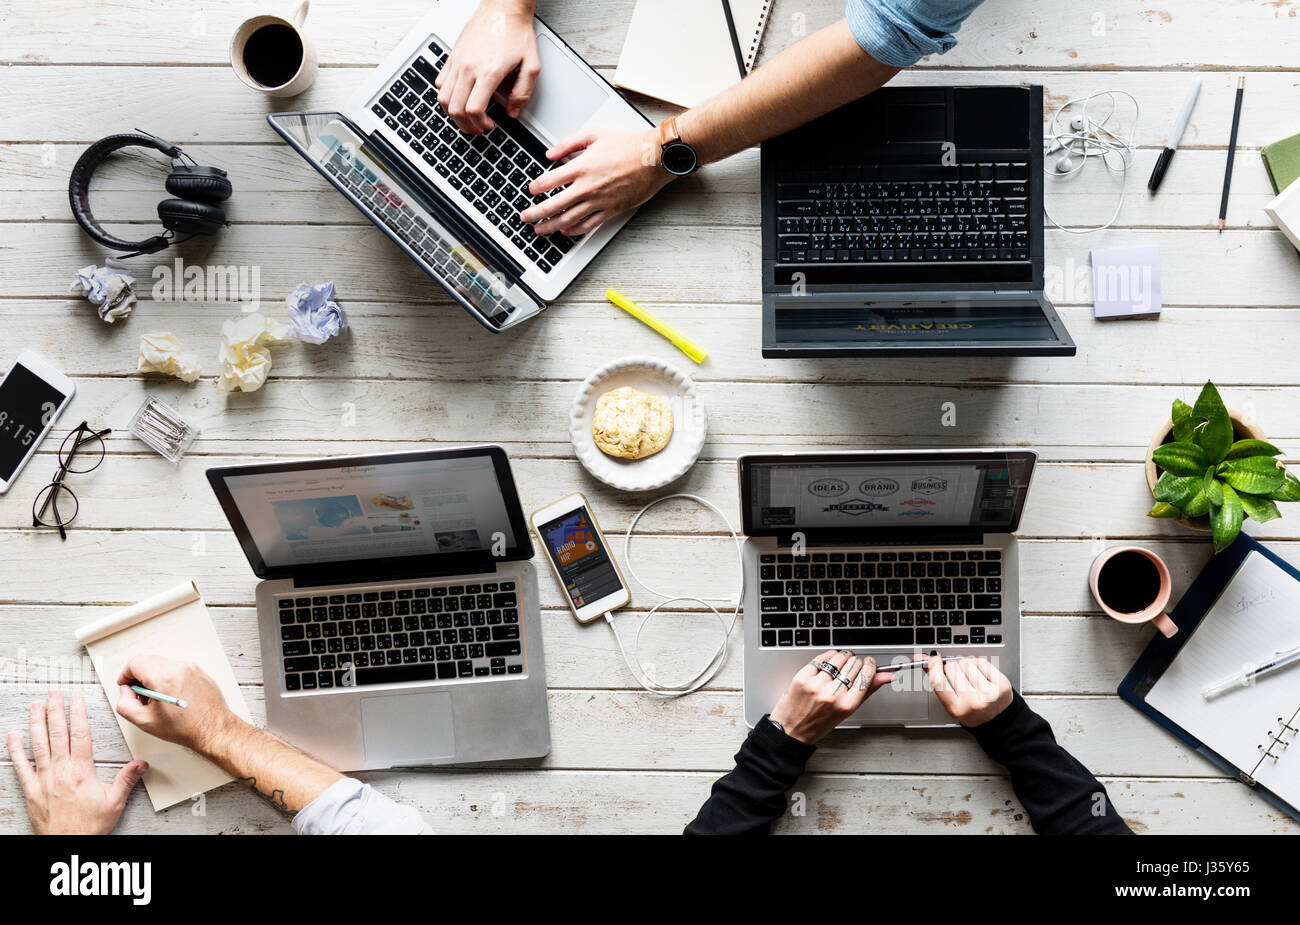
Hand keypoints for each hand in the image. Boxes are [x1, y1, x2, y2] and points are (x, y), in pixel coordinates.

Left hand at [6, 690, 147, 833]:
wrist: (66, 844)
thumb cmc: (89, 826)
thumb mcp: (115, 802)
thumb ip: (127, 780)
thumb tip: (142, 763)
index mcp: (81, 771)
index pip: (80, 734)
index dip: (78, 714)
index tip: (77, 698)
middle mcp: (61, 771)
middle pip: (57, 733)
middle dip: (55, 710)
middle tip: (54, 692)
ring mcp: (43, 779)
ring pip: (39, 744)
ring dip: (37, 722)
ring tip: (36, 705)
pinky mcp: (31, 789)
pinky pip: (21, 766)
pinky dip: (16, 750)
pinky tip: (13, 736)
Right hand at [115, 656, 240, 754]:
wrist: (212, 729)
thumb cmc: (184, 728)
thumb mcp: (144, 721)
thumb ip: (125, 704)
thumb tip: (125, 691)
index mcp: (164, 678)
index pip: (135, 663)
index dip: (126, 675)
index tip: (126, 684)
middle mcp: (179, 668)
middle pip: (148, 661)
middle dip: (139, 676)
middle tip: (141, 695)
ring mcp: (191, 668)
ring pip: (162, 663)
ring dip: (154, 677)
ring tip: (157, 698)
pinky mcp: (199, 671)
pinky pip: (176, 668)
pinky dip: (168, 677)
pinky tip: (170, 695)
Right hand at [435, 0, 539, 132]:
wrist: (504, 8)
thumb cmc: (516, 32)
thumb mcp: (532, 66)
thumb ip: (523, 93)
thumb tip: (513, 111)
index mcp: (488, 72)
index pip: (473, 109)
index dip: (479, 124)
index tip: (488, 126)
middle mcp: (469, 68)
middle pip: (455, 108)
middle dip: (465, 125)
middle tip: (476, 129)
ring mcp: (458, 61)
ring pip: (443, 97)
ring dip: (452, 113)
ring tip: (465, 118)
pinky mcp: (453, 55)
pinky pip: (440, 81)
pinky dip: (445, 95)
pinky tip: (458, 98)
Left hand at [521, 127, 673, 235]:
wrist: (654, 158)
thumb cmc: (628, 145)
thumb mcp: (594, 134)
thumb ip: (568, 142)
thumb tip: (550, 153)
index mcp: (581, 167)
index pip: (548, 182)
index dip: (535, 188)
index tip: (531, 190)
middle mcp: (587, 187)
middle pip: (553, 205)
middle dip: (535, 213)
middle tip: (525, 217)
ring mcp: (599, 201)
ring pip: (568, 218)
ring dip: (550, 226)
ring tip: (540, 229)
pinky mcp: (611, 210)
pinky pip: (588, 224)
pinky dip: (574, 230)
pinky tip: (565, 231)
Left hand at [769, 649, 894, 743]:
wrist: (792, 728)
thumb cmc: (820, 722)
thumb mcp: (847, 710)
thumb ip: (867, 690)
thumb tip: (886, 676)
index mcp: (846, 705)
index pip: (866, 676)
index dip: (870, 666)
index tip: (869, 663)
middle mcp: (832, 695)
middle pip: (854, 665)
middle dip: (856, 662)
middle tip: (853, 666)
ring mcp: (816, 685)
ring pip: (838, 658)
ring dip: (843, 656)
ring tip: (841, 662)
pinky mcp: (803, 677)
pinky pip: (821, 658)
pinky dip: (828, 656)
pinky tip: (828, 662)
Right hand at [925, 655, 1013, 726]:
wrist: (997, 718)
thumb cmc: (970, 709)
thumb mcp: (951, 701)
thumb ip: (936, 680)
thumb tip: (924, 658)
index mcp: (956, 708)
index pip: (938, 680)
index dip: (933, 665)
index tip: (933, 657)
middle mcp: (972, 702)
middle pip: (952, 667)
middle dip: (952, 667)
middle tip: (957, 677)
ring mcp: (988, 693)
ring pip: (966, 662)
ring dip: (965, 665)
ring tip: (969, 677)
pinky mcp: (1000, 684)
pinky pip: (981, 662)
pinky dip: (978, 664)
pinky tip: (980, 675)